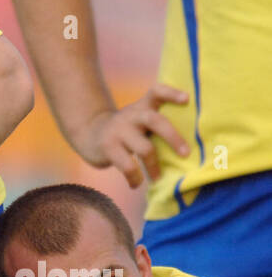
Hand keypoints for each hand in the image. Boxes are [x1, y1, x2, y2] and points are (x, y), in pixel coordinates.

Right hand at [73, 84, 189, 186]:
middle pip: (156, 121)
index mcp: (142, 106)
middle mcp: (132, 115)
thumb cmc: (125, 130)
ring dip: (154, 167)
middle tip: (186, 154)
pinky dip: (135, 178)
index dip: (172, 94)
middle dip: (173, 138)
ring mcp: (119, 131)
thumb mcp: (137, 118)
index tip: (187, 99)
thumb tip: (185, 147)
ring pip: (145, 149)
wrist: (89, 133)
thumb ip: (156, 122)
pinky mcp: (108, 148)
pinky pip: (128, 166)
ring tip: (158, 179)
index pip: (157, 92)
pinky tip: (135, 184)